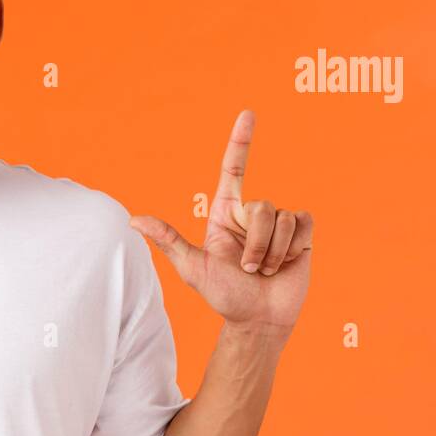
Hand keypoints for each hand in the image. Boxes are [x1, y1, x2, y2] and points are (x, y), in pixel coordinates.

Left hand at [128, 109, 312, 333]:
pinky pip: (302, 224)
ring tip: (264, 270)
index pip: (233, 169)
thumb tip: (133, 220)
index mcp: (225, 214)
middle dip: (254, 243)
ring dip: (271, 251)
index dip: (241, 142)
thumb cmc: (224, 295)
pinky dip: (291, 248)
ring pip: (282, 217)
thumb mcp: (193, 268)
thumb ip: (168, 240)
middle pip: (260, 206)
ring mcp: (279, 224)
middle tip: (248, 267)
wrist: (258, 320)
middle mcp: (252, 215)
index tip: (248, 114)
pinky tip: (285, 264)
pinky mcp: (302, 235)